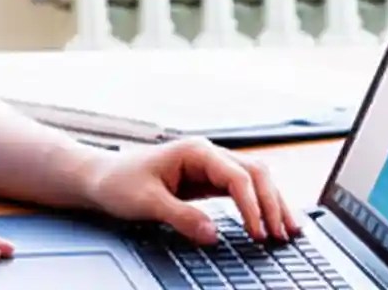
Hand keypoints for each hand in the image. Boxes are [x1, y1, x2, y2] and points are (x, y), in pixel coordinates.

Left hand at [81, 138, 302, 245]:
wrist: (99, 177)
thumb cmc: (118, 183)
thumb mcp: (146, 203)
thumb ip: (181, 217)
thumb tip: (214, 234)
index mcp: (195, 151)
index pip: (238, 177)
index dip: (253, 206)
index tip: (259, 233)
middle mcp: (207, 154)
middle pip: (255, 174)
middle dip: (273, 204)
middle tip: (283, 236)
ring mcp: (209, 166)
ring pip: (254, 180)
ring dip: (272, 203)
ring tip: (287, 231)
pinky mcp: (206, 180)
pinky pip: (241, 190)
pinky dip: (258, 205)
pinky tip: (268, 222)